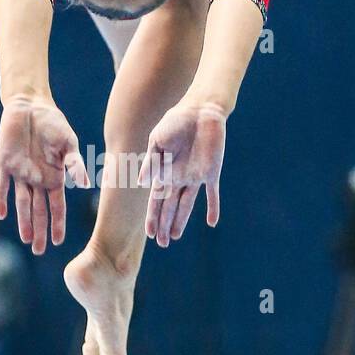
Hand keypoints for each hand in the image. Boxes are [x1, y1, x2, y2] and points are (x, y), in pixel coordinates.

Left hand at [0, 96, 89, 253]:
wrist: (30, 106)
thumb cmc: (53, 123)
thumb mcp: (68, 142)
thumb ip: (74, 163)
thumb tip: (84, 183)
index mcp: (54, 177)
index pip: (56, 206)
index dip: (57, 223)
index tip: (58, 242)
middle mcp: (38, 180)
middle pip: (38, 210)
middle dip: (39, 231)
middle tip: (39, 251)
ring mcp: (20, 173)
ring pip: (22, 203)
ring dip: (23, 221)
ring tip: (25, 240)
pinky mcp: (5, 164)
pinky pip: (3, 185)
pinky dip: (2, 199)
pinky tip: (2, 214)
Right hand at [139, 100, 226, 246]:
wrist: (200, 110)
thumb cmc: (175, 121)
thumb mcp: (157, 139)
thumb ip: (151, 161)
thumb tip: (143, 183)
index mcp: (163, 172)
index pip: (156, 200)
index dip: (153, 217)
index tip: (150, 234)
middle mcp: (178, 178)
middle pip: (169, 207)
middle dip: (164, 224)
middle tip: (162, 244)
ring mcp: (195, 177)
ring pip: (186, 204)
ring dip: (181, 221)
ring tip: (175, 237)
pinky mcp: (211, 173)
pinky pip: (212, 194)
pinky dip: (212, 207)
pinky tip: (212, 222)